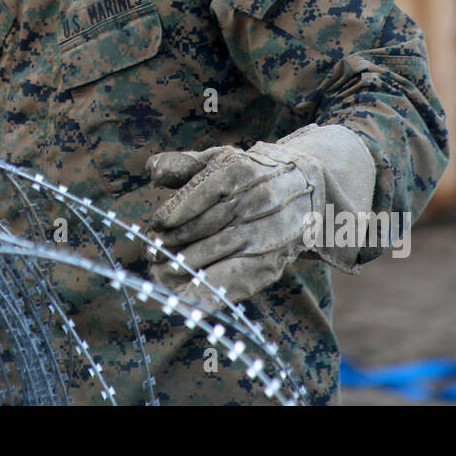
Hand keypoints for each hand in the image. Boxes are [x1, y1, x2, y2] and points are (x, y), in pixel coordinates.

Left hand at [144, 124, 375, 309]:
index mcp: (241, 170)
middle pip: (208, 224)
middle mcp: (257, 200)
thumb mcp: (221, 159)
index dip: (176, 211)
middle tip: (150, 252)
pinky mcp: (269, 259)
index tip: (155, 225)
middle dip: (175, 241)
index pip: (203, 191)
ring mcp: (265, 232)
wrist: (305, 190)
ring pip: (220, 250)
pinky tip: (185, 296)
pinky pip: (236, 277)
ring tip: (160, 271)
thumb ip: (186, 164)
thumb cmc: (249, 175)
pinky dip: (209, 289)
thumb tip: (152, 170)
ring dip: (185, 264)